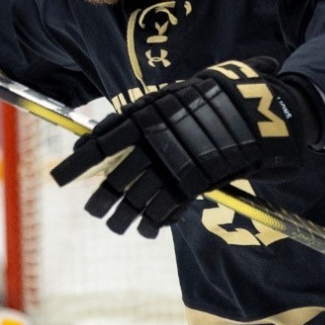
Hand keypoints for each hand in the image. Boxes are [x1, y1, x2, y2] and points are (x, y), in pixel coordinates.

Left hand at [49, 60, 324, 237]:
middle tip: (93, 210)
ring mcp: (174, 163)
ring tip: (116, 226)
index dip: (80, 161)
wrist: (262, 109)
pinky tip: (147, 229)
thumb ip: (152, 114)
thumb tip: (114, 131)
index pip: (102, 139)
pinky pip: (165, 209)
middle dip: (101, 197)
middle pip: (115, 175)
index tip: (61, 177)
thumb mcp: (181, 95)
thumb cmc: (219, 97)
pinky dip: (153, 222)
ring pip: (137, 197)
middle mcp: (154, 139)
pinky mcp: (194, 183)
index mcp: (146, 113)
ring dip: (123, 216)